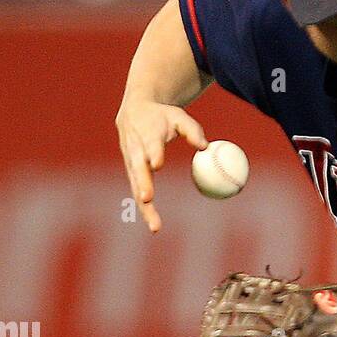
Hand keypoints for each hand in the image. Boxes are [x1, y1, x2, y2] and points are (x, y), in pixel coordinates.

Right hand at [115, 100, 207, 232]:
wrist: (135, 110)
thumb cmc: (162, 115)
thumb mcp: (178, 117)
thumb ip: (192, 130)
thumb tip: (206, 147)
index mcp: (147, 133)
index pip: (150, 144)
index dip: (153, 153)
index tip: (157, 164)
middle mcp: (136, 149)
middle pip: (138, 169)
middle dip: (142, 184)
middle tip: (148, 199)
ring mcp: (131, 161)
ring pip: (135, 185)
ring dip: (144, 206)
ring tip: (155, 226)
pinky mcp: (131, 171)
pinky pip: (137, 191)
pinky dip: (144, 208)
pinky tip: (154, 224)